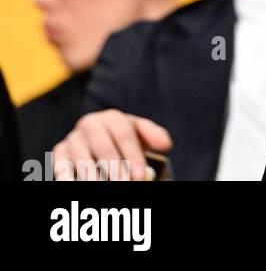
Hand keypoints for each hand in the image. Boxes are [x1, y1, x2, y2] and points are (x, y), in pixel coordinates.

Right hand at [52, 110, 171, 180]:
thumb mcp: (138, 134)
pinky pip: (61, 166)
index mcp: (112, 117)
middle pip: (103, 145)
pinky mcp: (59, 153)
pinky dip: (68, 177)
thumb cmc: (122, 141)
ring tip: (104, 189)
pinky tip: (76, 187)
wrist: (95, 143)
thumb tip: (165, 145)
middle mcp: (90, 124)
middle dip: (115, 167)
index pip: (124, 134)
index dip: (133, 155)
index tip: (140, 175)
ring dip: (93, 176)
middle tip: (124, 185)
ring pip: (82, 157)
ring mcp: (72, 138)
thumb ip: (153, 136)